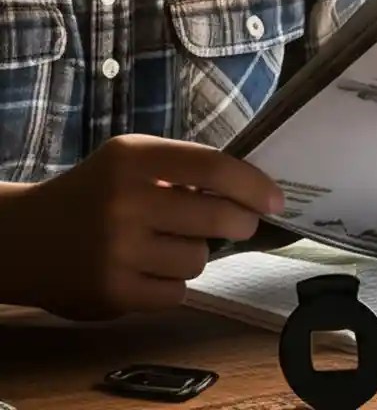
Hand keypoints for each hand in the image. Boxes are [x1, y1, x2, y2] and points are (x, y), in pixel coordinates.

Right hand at [0, 134, 283, 320]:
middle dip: (240, 222)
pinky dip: (170, 283)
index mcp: (133, 159)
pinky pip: (177, 292)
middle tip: (238, 224)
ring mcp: (117, 248)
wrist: (24, 238)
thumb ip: (184, 168)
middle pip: (219, 216)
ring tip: (165, 245)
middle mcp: (125, 201)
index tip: (277, 201)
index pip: (214, 167)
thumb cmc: (95, 193)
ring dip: (194, 255)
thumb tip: (254, 190)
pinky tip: (146, 270)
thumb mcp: (131, 161)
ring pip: (199, 259)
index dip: (255, 185)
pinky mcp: (112, 291)